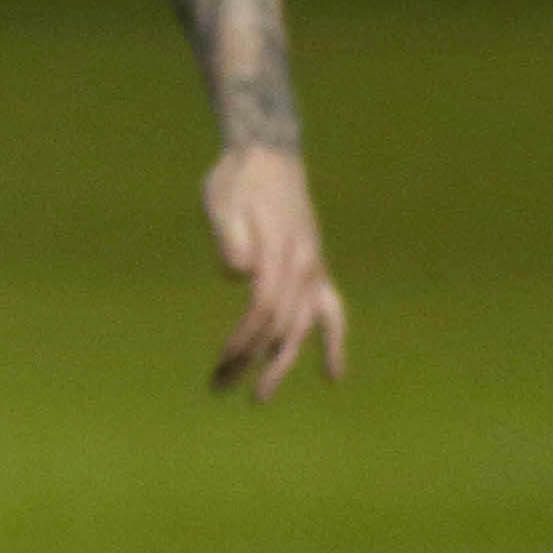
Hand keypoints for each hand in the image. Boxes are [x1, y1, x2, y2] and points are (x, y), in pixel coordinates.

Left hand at [203, 145, 346, 399]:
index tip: (221, 362)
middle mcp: (305, 268)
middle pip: (280, 328)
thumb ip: (230, 234)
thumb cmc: (237, 179)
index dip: (244, 341)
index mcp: (281, 254)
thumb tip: (237, 271)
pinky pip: (332, 313)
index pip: (263, 312)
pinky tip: (333, 374)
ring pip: (303, 328)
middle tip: (220, 389)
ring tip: (259, 397)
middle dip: (251, 362)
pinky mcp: (314, 269)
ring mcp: (313, 270)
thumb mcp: (221, 199)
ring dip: (282, 363)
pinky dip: (333, 343)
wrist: (267, 155)